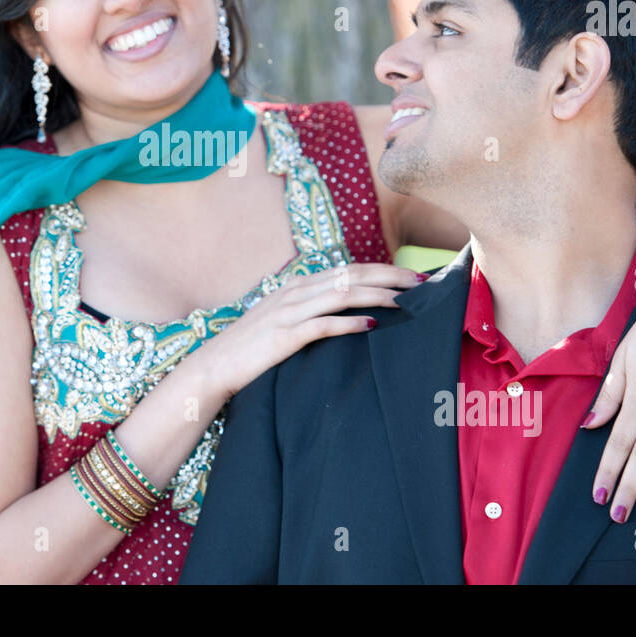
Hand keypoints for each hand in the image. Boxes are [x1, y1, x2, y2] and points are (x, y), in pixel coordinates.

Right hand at [202, 263, 422, 400]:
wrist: (214, 366)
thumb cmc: (251, 348)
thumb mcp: (281, 320)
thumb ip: (308, 311)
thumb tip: (345, 312)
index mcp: (297, 286)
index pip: (348, 269)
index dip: (382, 269)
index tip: (411, 276)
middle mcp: (295, 293)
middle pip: (352, 275)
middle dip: (390, 276)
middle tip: (421, 281)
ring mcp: (289, 313)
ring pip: (342, 295)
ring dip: (377, 295)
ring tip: (404, 301)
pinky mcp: (284, 336)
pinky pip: (323, 325)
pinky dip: (349, 323)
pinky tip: (371, 327)